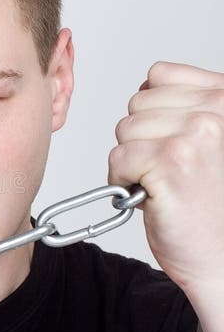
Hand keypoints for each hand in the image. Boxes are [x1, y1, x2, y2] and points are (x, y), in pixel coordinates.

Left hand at [108, 61, 223, 295]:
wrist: (220, 257)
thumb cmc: (210, 202)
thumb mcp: (209, 137)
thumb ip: (186, 104)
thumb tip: (144, 87)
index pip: (159, 75)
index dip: (152, 111)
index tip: (173, 142)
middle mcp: (216, 111)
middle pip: (137, 103)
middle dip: (142, 138)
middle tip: (170, 170)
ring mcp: (195, 135)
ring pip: (124, 129)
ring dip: (132, 160)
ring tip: (163, 182)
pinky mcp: (172, 163)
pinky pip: (118, 157)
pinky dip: (123, 180)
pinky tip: (151, 196)